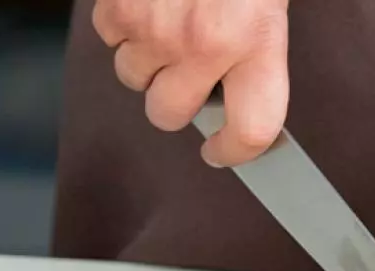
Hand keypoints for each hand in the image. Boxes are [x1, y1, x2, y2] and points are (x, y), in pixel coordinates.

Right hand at [92, 0, 289, 165]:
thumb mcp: (265, 7)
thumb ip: (252, 56)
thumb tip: (232, 102)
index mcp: (256, 42)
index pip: (250, 130)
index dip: (236, 152)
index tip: (223, 152)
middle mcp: (204, 42)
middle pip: (171, 116)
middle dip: (178, 102)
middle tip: (191, 75)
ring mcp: (155, 26)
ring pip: (133, 79)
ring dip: (148, 62)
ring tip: (170, 25)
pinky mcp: (117, 5)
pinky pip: (109, 39)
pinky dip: (123, 26)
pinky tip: (147, 2)